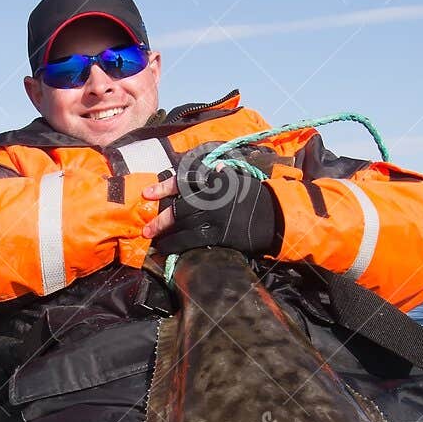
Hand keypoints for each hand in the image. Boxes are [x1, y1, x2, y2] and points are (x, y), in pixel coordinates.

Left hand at [139, 149, 280, 255]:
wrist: (276, 214)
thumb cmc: (256, 197)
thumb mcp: (239, 180)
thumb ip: (222, 177)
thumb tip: (214, 170)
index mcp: (214, 181)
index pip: (184, 181)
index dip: (163, 187)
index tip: (147, 193)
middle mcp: (211, 198)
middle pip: (180, 208)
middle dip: (161, 219)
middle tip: (147, 229)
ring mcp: (215, 217)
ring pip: (183, 226)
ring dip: (166, 236)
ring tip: (156, 244)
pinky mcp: (220, 234)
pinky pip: (193, 241)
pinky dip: (178, 246)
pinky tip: (169, 251)